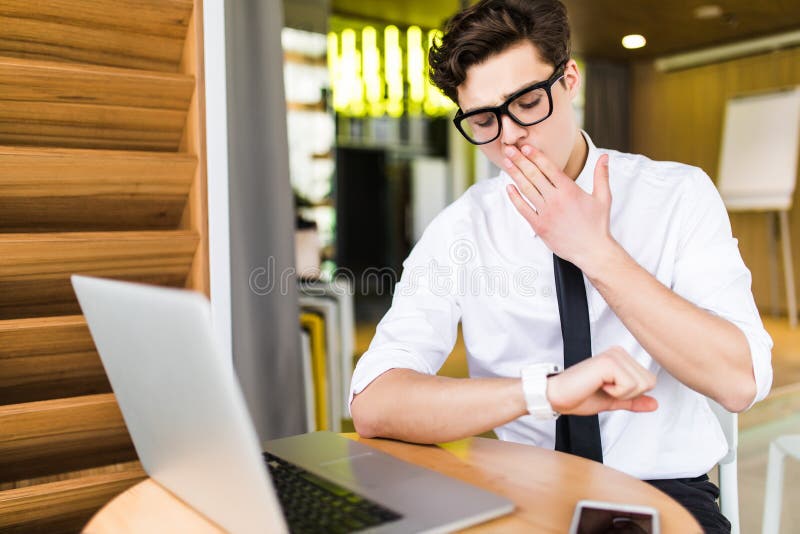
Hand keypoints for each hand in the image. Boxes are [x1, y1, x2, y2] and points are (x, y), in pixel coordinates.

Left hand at [503, 145, 614, 270]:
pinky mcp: (539, 226)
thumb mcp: (603, 198)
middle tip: (509, 150)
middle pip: (534, 175)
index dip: (536, 156)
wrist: (592, 250)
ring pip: (527, 189)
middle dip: (520, 160)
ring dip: (515, 174)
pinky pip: (523, 209)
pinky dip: (515, 198)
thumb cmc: (598, 225)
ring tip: (507, 163)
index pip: (549, 168)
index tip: (526, 147)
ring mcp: (546, 213)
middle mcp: (556, 200)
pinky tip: (509, 188)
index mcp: (570, 190)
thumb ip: (601, 175)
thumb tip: (604, 157)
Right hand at [546, 346, 657, 414]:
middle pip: (649, 382)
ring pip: (642, 384)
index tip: (608, 390)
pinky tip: (598, 385)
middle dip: (629, 394)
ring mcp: (614, 355)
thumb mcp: (612, 400)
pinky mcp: (608, 362)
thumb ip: (633, 400)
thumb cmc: (578, 395)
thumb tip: (654, 403)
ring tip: (600, 387)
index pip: (649, 380)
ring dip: (621, 394)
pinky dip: (615, 393)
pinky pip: (630, 385)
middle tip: (604, 389)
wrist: (557, 397)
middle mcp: (618, 352)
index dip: (631, 394)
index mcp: (620, 358)